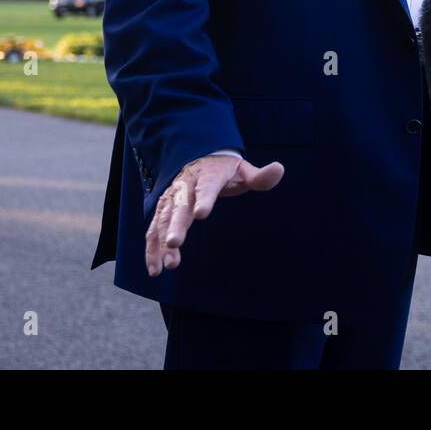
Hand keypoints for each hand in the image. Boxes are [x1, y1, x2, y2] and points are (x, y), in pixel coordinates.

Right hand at [146, 154, 283, 275]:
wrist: (199, 159)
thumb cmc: (225, 171)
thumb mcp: (243, 171)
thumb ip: (260, 176)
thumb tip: (279, 169)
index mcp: (208, 176)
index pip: (207, 187)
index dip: (204, 200)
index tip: (201, 214)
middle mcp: (185, 186)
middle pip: (180, 206)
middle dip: (176, 226)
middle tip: (176, 244)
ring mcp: (171, 199)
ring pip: (163, 220)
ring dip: (163, 242)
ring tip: (169, 265)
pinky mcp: (163, 211)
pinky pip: (153, 230)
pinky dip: (151, 249)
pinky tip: (155, 270)